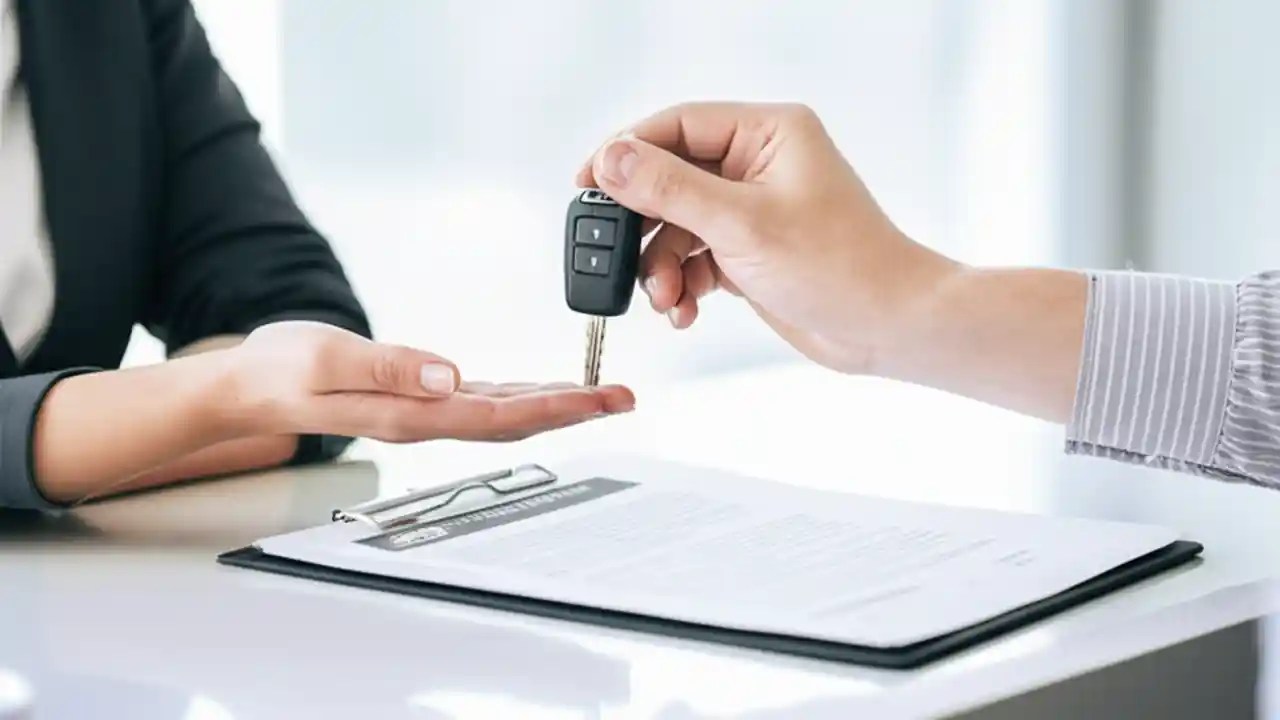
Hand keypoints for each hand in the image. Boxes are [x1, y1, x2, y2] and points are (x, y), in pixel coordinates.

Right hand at [227, 321, 633, 441]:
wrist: (246, 387)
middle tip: (623, 398)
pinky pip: (481, 402)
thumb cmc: (281, 371)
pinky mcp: (416, 399)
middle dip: (573, 411)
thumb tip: (450, 375)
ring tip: (597, 394)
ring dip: (552, 404)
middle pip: (516, 420)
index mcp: (412, 413)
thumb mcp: (329, 359)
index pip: (501, 415)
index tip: (602, 401)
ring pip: (503, 413)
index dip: (558, 409)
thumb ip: (390, 369)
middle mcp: (426, 420)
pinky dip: (518, 394)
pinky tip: (536, 389)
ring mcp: (423, 413)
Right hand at [576, 102, 960, 373]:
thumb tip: (611, 159)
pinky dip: (684, 284)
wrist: (888, 328)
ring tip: (667, 297)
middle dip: (645, 225)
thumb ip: (669, 189)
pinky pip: (697, 257)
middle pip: (671, 178)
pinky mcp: (751, 250)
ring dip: (663, 265)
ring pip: (679, 225)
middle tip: (618, 254)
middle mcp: (759, 164)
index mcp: (768, 133)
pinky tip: (684, 309)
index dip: (626, 152)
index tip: (586, 182)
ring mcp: (754, 209)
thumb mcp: (742, 224)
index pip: (677, 125)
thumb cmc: (840, 267)